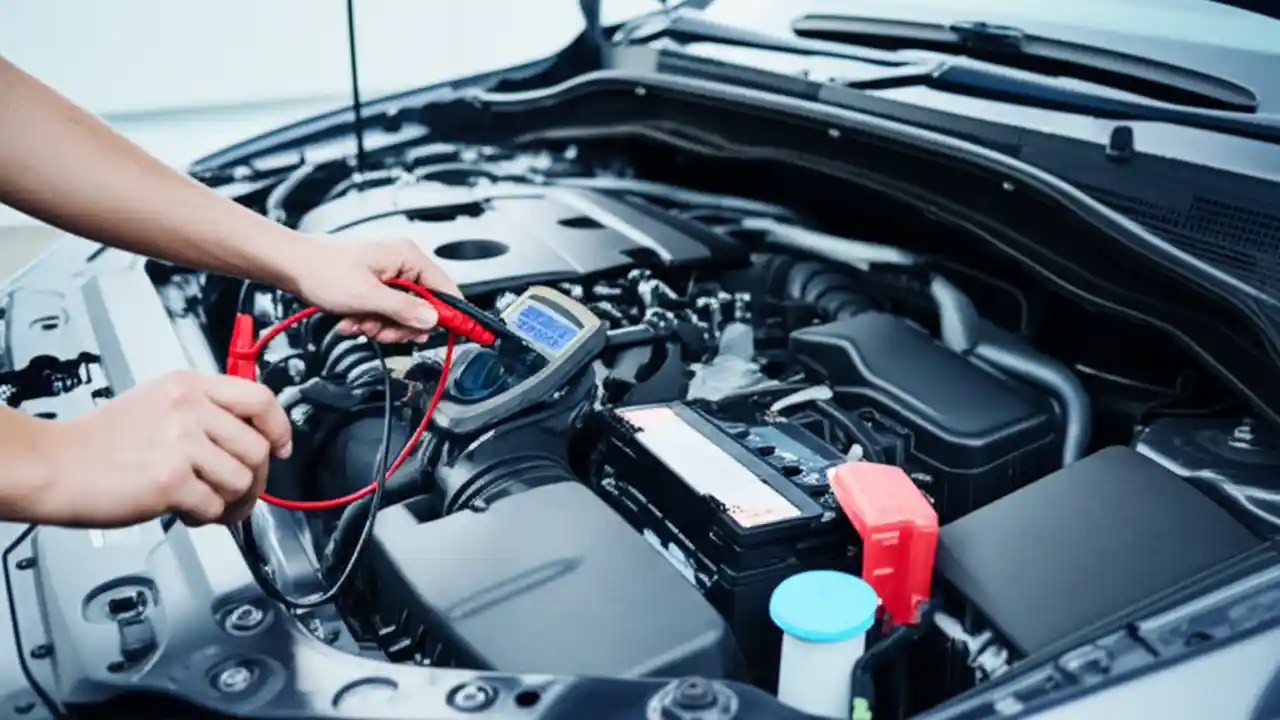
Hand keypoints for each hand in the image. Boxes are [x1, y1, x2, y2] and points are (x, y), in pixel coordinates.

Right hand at [35, 371, 291, 527]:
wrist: (53, 465)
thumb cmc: (100, 442)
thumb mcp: (158, 404)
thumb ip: (205, 413)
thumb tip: (253, 437)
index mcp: (189, 385)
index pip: (260, 399)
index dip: (279, 428)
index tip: (281, 448)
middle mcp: (189, 408)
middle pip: (258, 448)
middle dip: (255, 480)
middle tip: (235, 493)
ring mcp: (181, 443)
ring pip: (243, 480)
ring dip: (231, 502)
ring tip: (205, 504)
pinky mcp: (171, 480)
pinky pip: (215, 507)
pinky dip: (205, 518)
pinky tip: (184, 512)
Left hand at [288, 236, 461, 343]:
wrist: (290, 266)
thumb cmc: (321, 268)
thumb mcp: (367, 295)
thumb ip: (403, 309)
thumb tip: (432, 320)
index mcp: (408, 257)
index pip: (445, 288)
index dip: (450, 314)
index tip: (457, 334)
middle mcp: (402, 265)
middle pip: (424, 308)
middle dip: (400, 325)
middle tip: (381, 329)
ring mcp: (389, 277)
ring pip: (402, 316)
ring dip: (380, 326)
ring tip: (359, 321)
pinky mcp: (375, 288)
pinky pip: (384, 314)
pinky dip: (369, 322)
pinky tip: (352, 319)